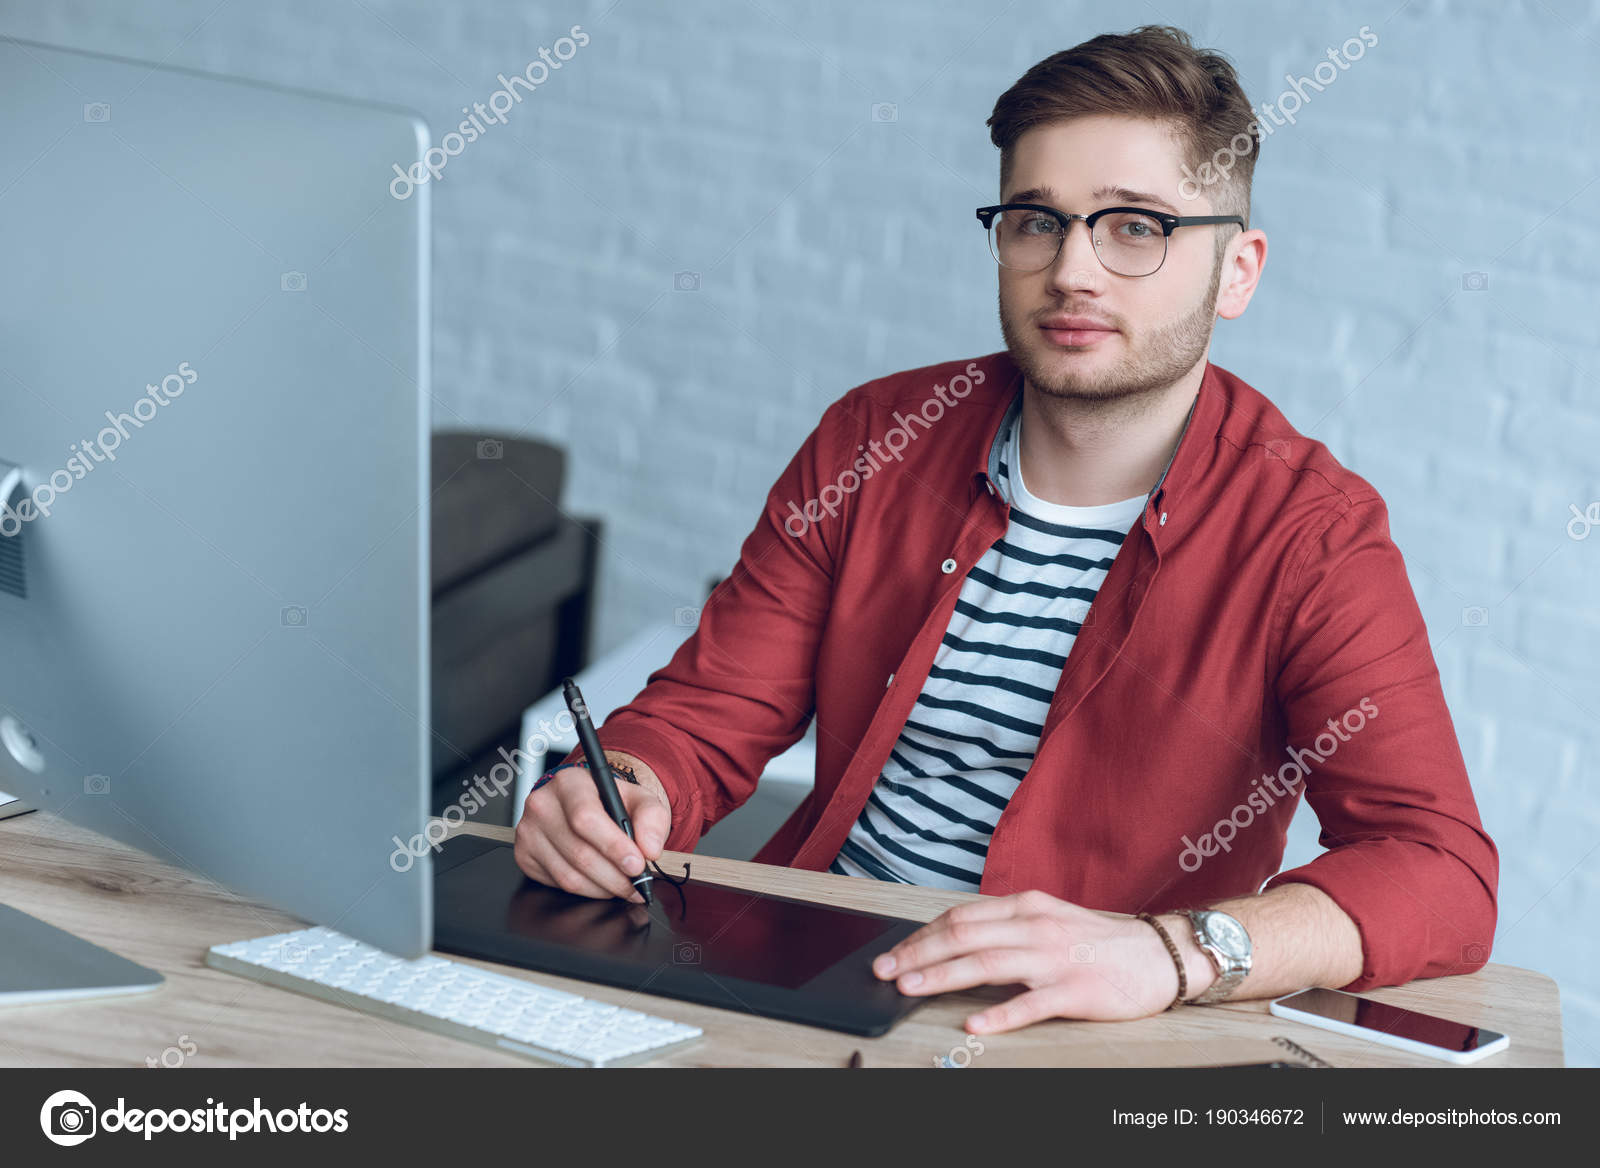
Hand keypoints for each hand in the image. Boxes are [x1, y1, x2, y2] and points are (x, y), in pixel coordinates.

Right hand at [513, 758, 671, 901]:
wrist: (586, 803)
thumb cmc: (611, 801)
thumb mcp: (640, 799)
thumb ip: (652, 818)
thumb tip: (650, 849)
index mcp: (569, 782)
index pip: (585, 818)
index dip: (613, 846)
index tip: (637, 865)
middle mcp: (542, 804)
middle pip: (579, 853)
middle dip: (615, 877)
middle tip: (638, 884)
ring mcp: (528, 831)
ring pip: (569, 876)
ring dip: (603, 888)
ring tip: (624, 886)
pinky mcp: (524, 855)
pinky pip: (558, 885)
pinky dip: (587, 891)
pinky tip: (601, 882)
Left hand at [869, 890, 1186, 1032]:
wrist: (1157, 955)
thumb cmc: (1097, 942)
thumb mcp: (1047, 919)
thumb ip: (1005, 927)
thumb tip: (954, 940)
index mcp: (1026, 907)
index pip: (961, 917)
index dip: (922, 935)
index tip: (893, 953)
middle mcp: (1035, 927)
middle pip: (964, 936)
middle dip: (919, 953)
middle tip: (886, 971)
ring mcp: (1054, 959)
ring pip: (987, 963)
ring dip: (943, 977)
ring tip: (911, 988)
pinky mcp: (1074, 991)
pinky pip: (1030, 1003)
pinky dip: (999, 1014)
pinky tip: (974, 1024)